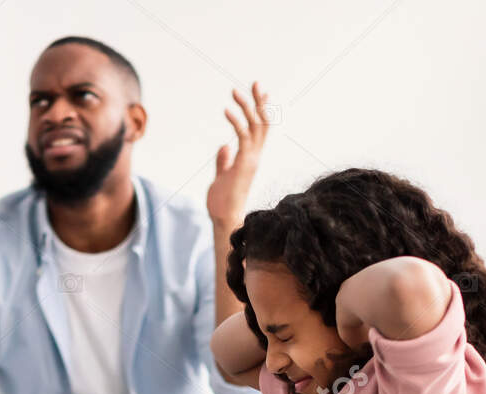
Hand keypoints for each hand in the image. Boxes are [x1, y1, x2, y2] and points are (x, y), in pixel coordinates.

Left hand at [206, 82, 271, 227]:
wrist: (224, 218)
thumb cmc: (222, 202)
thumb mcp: (222, 176)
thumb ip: (224, 160)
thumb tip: (224, 147)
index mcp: (251, 157)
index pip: (261, 129)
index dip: (262, 110)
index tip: (261, 93)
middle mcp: (255, 156)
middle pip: (263, 123)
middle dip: (260, 102)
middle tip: (255, 82)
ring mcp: (252, 159)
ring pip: (255, 126)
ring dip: (246, 107)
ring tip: (234, 91)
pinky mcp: (244, 163)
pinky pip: (243, 137)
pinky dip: (236, 122)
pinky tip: (227, 110)